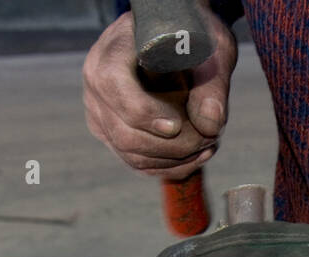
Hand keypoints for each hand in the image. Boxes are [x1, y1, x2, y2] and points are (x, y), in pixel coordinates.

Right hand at [82, 7, 237, 180]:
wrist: (176, 42)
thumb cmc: (193, 37)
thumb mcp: (210, 47)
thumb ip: (212, 83)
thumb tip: (210, 125)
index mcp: (113, 50)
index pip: (113, 85)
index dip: (143, 111)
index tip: (176, 125)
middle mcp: (96, 83)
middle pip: (125, 133)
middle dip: (173, 146)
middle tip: (210, 140)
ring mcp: (99, 112)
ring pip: (132, 154)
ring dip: (175, 159)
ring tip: (209, 145)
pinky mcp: (110, 134)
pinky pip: (137, 163)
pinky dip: (170, 166)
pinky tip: (197, 156)